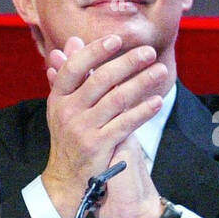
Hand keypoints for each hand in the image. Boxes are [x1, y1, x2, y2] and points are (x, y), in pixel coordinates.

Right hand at [39, 33, 170, 217]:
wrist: (67, 177)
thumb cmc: (69, 135)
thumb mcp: (64, 104)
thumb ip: (70, 73)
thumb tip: (73, 41)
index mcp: (58, 98)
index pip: (74, 68)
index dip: (95, 51)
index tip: (117, 40)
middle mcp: (67, 112)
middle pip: (99, 80)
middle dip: (127, 63)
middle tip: (148, 53)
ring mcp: (82, 129)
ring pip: (116, 99)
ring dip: (141, 83)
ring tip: (160, 72)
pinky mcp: (98, 146)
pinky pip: (125, 123)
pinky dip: (142, 111)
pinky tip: (156, 102)